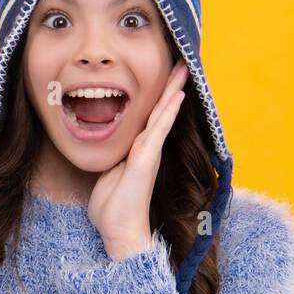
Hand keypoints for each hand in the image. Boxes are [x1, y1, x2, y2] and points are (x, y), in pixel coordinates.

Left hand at [88, 60, 188, 260]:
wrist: (119, 231)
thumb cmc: (112, 208)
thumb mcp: (109, 176)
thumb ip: (114, 160)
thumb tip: (112, 152)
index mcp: (137, 151)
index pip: (149, 118)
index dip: (157, 97)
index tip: (165, 76)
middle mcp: (146, 149)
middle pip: (160, 111)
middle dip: (170, 86)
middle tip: (182, 62)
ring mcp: (148, 154)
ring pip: (162, 116)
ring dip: (173, 91)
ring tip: (184, 69)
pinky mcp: (145, 160)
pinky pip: (158, 131)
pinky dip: (167, 113)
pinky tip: (176, 97)